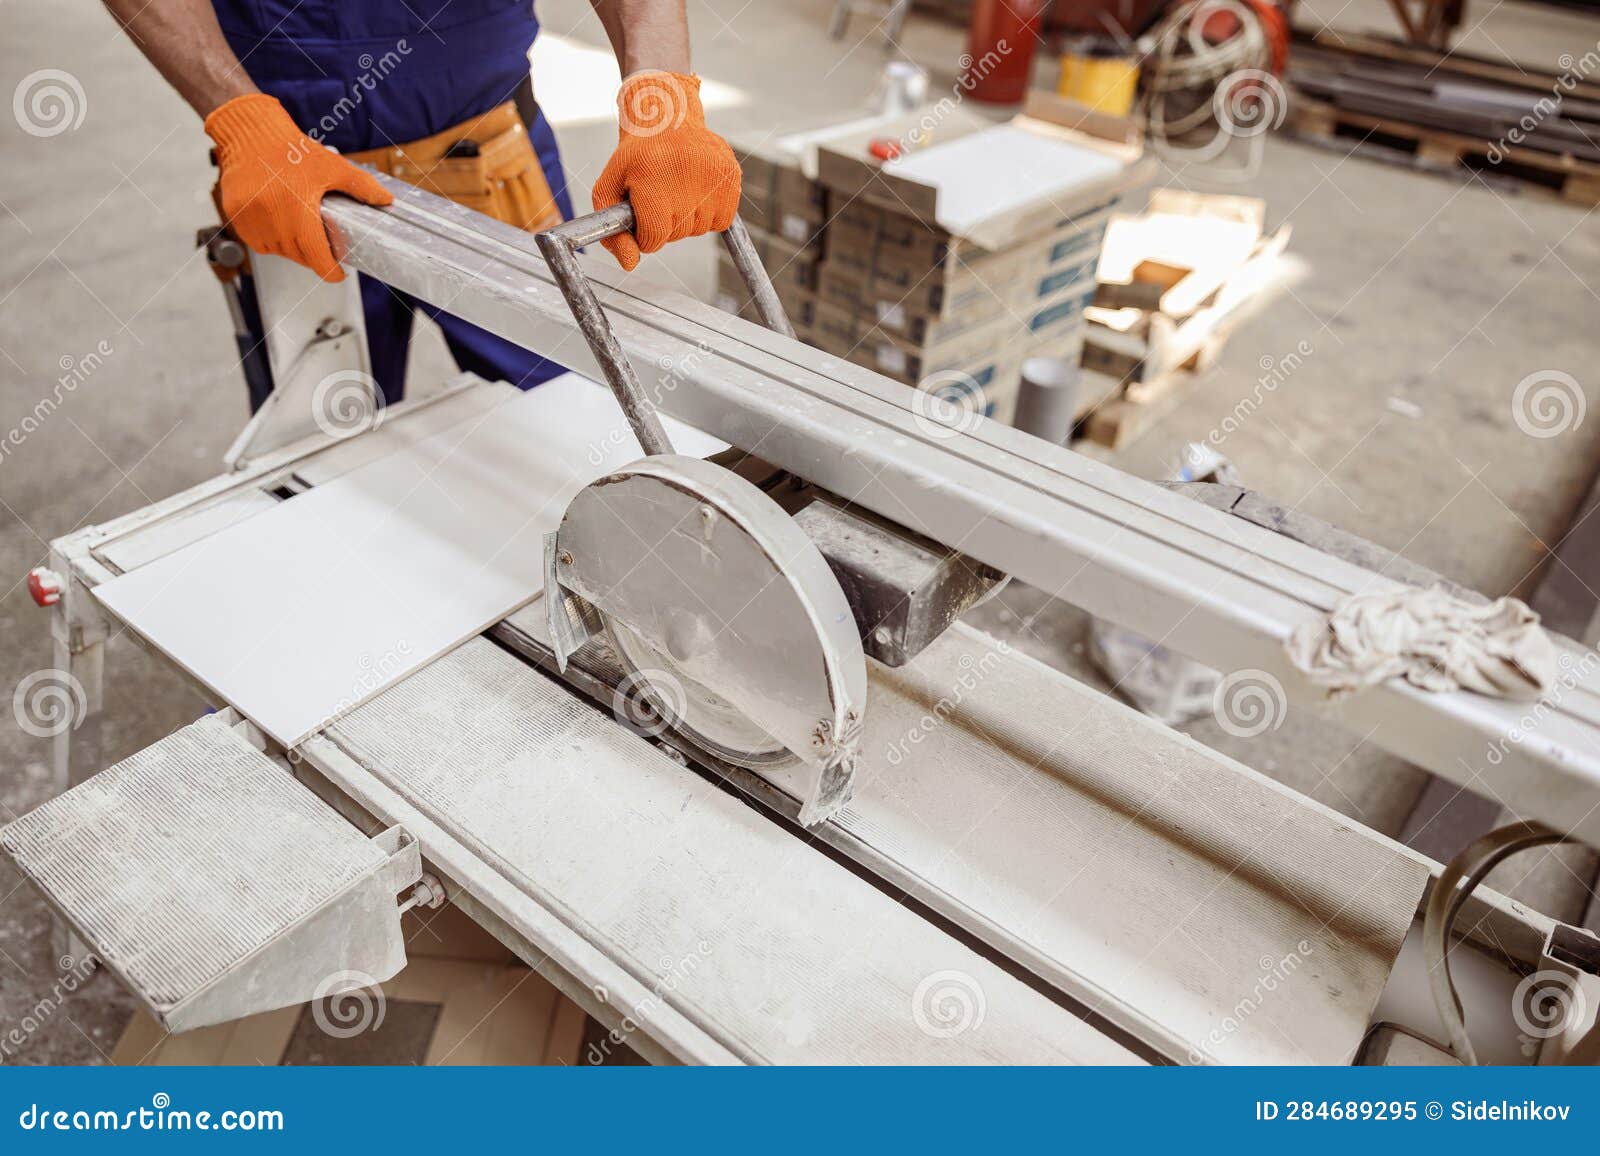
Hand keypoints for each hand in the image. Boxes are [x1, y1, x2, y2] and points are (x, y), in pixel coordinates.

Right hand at [204, 93, 392, 281]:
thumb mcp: (332, 167)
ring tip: (298, 227)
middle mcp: (272, 219)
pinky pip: (257, 241)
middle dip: (313, 255)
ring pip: (277, 250)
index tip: (338, 274)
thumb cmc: (290, 149)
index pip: (316, 257)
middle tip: (321, 243)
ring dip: (290, 247)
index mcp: (298, 211)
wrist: (250, 134)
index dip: (330, 271)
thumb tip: (387, 200)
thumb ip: (361, 186)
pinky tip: (278, 223)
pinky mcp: (235, 216)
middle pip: (299, 256)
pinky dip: (269, 239)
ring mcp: (250, 219)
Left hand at [591, 72, 740, 270]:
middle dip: (664, 223)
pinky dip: (708, 213)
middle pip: (675, 235)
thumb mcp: (608, 188)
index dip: (644, 234)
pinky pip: (721, 221)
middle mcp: (686, 177)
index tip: (642, 214)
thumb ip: (612, 231)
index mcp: (652, 181)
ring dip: (686, 218)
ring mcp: (713, 178)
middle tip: (659, 193)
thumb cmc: (635, 158)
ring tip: (678, 186)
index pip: (653, 239)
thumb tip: (629, 264)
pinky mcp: (732, 178)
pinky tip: (697, 189)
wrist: (668, 118)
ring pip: (698, 230)